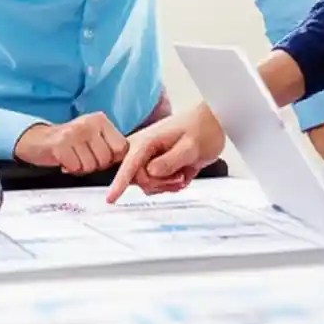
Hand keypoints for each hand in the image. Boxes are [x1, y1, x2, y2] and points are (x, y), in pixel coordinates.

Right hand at [15, 112, 127, 174]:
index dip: (112, 158)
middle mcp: (88, 123)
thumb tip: (129, 163)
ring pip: (91, 165)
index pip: (121, 148)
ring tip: (73, 158)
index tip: (100, 157)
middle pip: (106, 159)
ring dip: (82, 168)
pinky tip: (65, 160)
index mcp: (100, 120)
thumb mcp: (93, 136)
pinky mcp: (61, 144)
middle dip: (96, 165)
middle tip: (83, 157)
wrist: (39, 140)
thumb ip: (110, 144)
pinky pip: (76, 167)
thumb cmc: (70, 142)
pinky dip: (71, 169)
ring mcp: (74, 132)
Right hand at [106, 104, 224, 202]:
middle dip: (159, 183)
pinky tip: (181, 174)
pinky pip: (155, 184)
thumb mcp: (190, 147)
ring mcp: (148, 158)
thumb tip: (150, 172)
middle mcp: (142, 149)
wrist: (212, 124)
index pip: (129, 165)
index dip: (119, 183)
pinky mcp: (155, 166)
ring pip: (147, 184)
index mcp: (146, 141)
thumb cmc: (202, 129)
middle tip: (179, 176)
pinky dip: (169, 184)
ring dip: (165, 185)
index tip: (110, 198)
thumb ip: (170, 160)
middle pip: (138, 179)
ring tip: (182, 173)